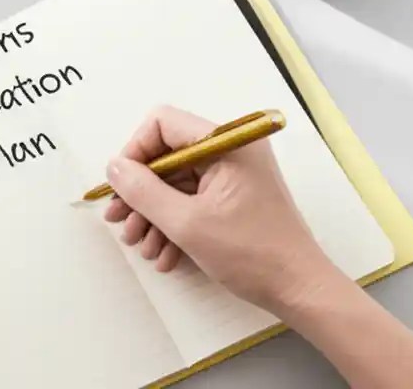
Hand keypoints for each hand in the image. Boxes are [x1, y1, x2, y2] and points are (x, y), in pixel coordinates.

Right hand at [103, 106, 337, 311]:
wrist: (299, 290)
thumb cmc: (250, 253)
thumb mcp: (187, 223)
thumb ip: (143, 191)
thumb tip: (113, 167)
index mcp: (227, 142)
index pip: (163, 123)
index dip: (135, 152)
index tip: (121, 188)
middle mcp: (231, 150)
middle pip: (167, 156)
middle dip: (140, 193)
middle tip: (120, 223)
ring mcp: (234, 175)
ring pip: (176, 182)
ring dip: (153, 215)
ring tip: (142, 246)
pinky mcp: (235, 197)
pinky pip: (193, 200)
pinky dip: (174, 225)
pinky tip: (164, 255)